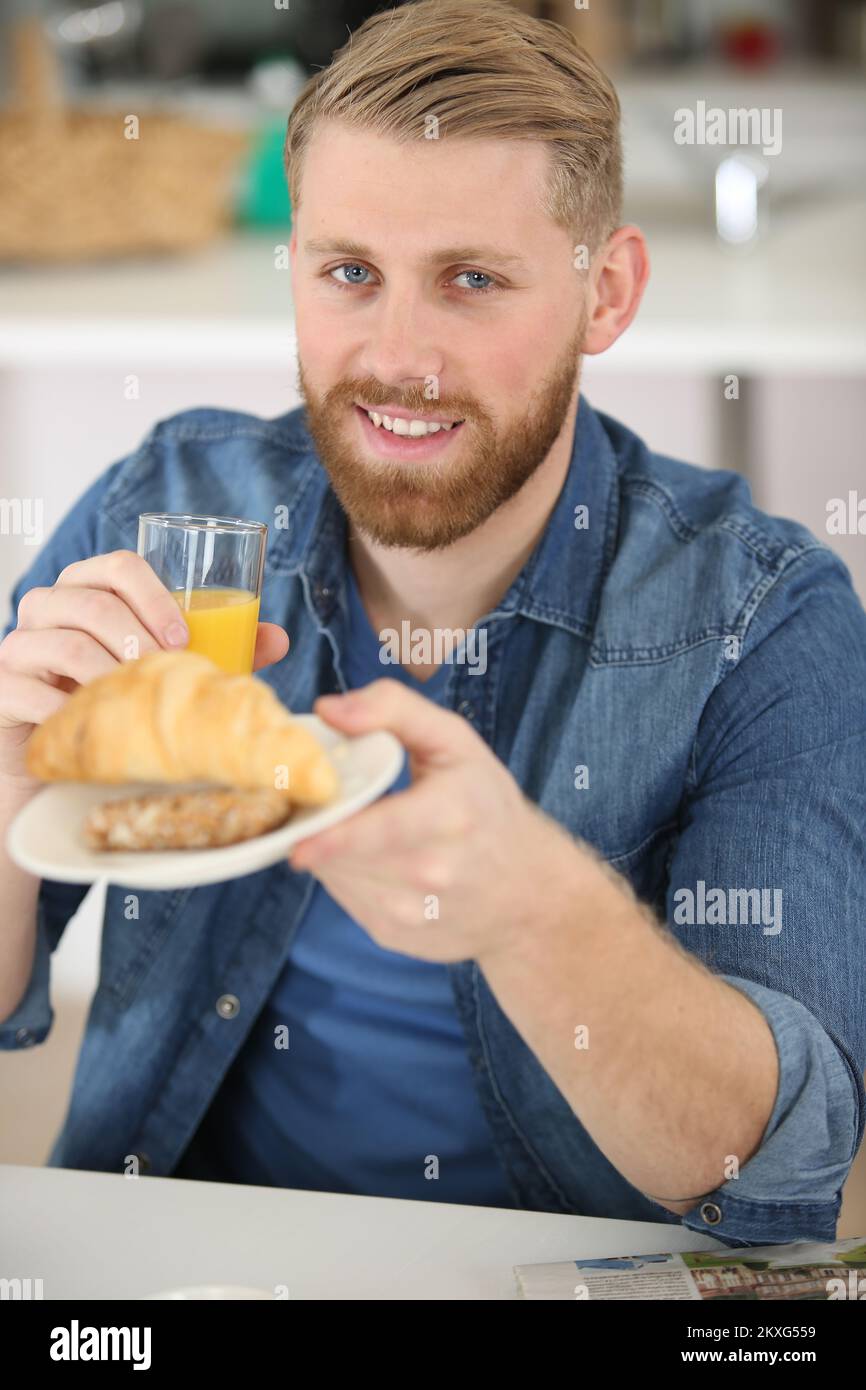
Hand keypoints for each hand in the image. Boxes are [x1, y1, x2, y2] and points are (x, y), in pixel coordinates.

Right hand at [0, 549, 288, 794]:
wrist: (57, 758)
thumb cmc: (117, 701)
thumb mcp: (168, 673)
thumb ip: (217, 650)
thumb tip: (278, 638)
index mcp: (90, 588)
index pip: (117, 564)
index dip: (153, 596)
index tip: (183, 637)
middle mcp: (47, 606)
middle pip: (91, 603)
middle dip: (136, 639)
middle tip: (164, 675)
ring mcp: (17, 645)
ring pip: (62, 645)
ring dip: (108, 676)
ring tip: (134, 702)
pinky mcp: (0, 687)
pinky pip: (28, 692)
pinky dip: (67, 711)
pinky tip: (93, 728)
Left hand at [288, 678, 579, 964]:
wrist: (528, 893)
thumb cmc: (486, 806)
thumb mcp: (455, 742)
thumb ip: (392, 709)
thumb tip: (327, 709)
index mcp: (451, 816)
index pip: (383, 831)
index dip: (335, 837)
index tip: (299, 842)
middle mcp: (433, 872)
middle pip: (345, 853)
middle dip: (321, 826)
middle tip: (319, 800)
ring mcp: (413, 913)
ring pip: (336, 875)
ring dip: (329, 849)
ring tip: (354, 825)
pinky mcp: (395, 936)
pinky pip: (343, 897)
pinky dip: (344, 873)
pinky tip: (370, 858)